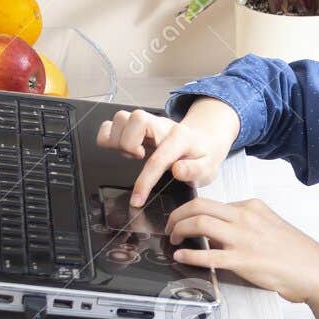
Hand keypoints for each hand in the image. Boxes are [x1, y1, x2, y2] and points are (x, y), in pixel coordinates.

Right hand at [95, 106, 232, 206]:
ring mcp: (148, 123)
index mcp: (180, 137)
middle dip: (130, 144)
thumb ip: (194, 170)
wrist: (203, 140)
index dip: (145, 181)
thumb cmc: (203, 156)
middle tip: (140, 157)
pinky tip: (122, 148)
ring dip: (119, 139)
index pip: (158, 158)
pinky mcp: (136, 126)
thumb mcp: (208, 169)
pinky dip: (110, 136)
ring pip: (121, 118)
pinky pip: (112, 122)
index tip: (137, 200)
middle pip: (136, 119)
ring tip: (134, 153)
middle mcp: (162, 125)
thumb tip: (178, 170)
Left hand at [164, 197, 318, 304]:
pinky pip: (208, 255)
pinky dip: (189, 255)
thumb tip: (223, 230)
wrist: (315, 270)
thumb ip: (247, 223)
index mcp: (252, 207)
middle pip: (199, 206)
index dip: (191, 211)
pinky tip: (181, 257)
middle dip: (177, 215)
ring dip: (179, 230)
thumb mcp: (271, 225)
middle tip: (170, 227)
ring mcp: (243, 238)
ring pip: (199, 223)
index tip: (183, 220)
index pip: (213, 203)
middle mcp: (245, 217)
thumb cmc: (295, 252)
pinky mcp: (243, 260)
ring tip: (174, 240)